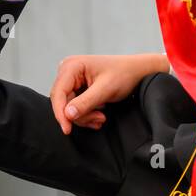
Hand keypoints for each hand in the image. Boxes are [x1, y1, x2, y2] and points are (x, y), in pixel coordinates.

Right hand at [49, 53, 169, 133]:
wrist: (137, 73)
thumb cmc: (124, 74)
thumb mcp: (105, 90)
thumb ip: (85, 102)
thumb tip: (67, 114)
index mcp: (72, 66)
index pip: (58, 93)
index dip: (60, 113)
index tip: (67, 129)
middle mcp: (68, 71)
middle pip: (63, 102)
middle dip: (80, 115)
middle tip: (99, 118)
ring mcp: (72, 80)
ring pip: (69, 108)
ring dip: (86, 116)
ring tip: (102, 116)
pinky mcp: (78, 88)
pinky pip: (75, 107)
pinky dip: (87, 115)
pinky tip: (99, 114)